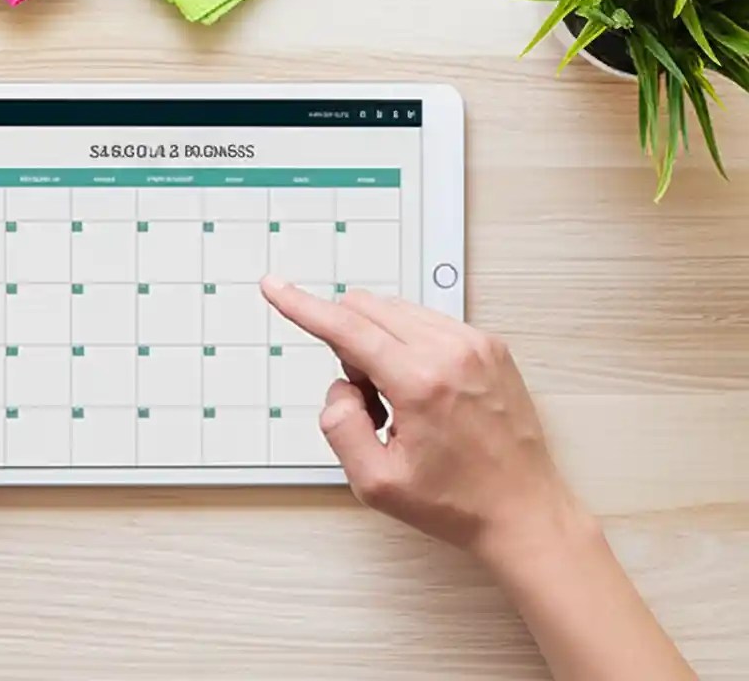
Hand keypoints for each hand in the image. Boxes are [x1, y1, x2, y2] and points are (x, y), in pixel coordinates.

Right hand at [260, 277, 591, 566]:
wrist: (523, 511)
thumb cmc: (460, 502)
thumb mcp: (376, 483)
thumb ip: (340, 428)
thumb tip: (341, 391)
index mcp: (422, 383)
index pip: (346, 328)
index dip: (302, 306)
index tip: (276, 288)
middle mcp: (452, 352)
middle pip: (367, 310)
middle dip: (347, 346)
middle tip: (368, 403)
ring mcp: (476, 345)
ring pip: (396, 312)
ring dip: (378, 346)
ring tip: (400, 404)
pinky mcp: (490, 347)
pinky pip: (427, 322)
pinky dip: (407, 346)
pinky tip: (422, 393)